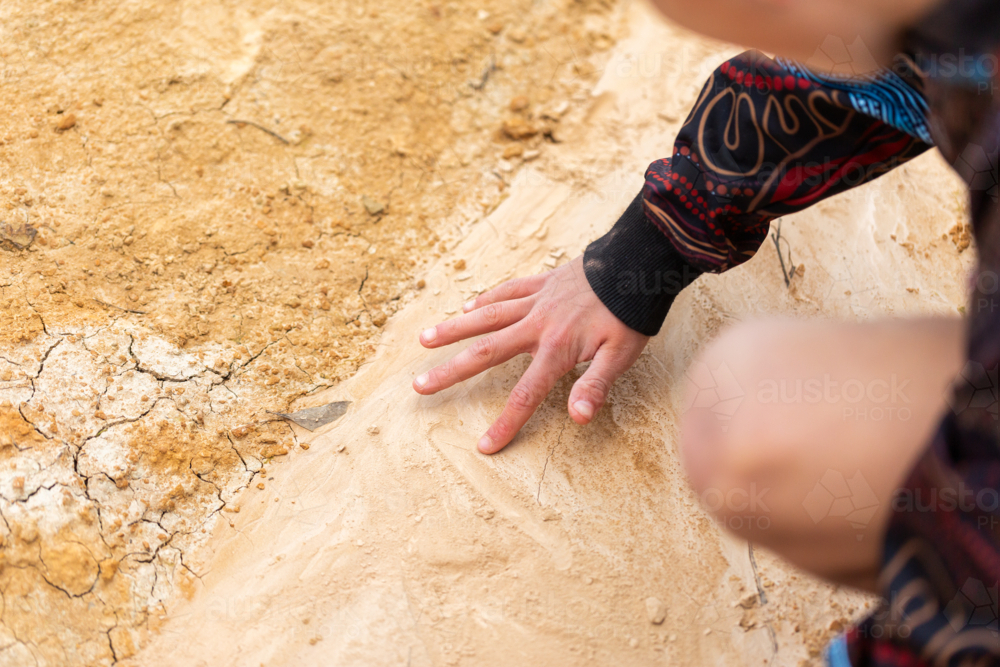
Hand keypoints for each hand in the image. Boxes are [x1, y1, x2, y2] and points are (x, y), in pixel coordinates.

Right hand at [413, 255, 649, 453]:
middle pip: (486, 352)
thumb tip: (578, 418)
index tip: (485, 446)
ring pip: (486, 317)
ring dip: (453, 329)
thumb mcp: (622, 356)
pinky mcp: (541, 282)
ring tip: (424, 340)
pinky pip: (506, 290)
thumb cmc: (630, 315)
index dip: (505, 423)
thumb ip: (595, 385)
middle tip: (419, 386)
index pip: (525, 395)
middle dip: (451, 372)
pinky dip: (484, 299)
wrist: (636, 263)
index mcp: (556, 349)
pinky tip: (466, 306)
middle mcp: (537, 325)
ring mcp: (536, 301)